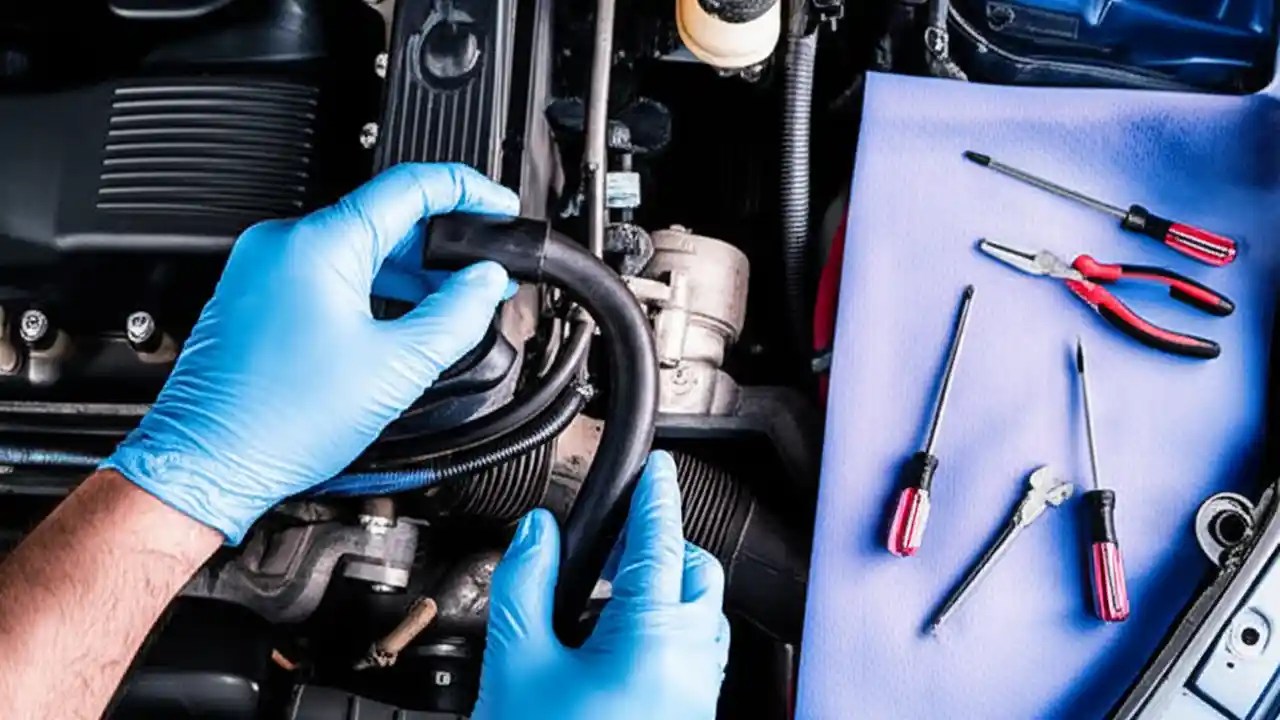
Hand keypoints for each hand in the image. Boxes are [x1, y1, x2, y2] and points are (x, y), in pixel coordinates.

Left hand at [103, 163, 518, 543]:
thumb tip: (486, 283)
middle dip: (441, 244)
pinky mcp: (259, 293)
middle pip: (385, 216)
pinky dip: (373, 286)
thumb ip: (456, 314)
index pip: (410, 187)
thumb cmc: (279, 420)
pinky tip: (401, 318)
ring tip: (450, 304)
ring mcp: (266, 267)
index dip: (467, 191)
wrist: (210, 461)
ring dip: (409, 270)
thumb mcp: (396, 367)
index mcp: (319, 244)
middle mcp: (284, 243)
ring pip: (358, 246)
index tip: (497, 206)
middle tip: (483, 273)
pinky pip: (329, 270)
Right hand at [473, 451, 730, 719]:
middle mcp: (692, 669)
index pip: (662, 542)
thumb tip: (536, 534)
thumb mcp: (515, 668)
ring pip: (699, 617)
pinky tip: (614, 646)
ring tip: (605, 593)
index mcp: (654, 642)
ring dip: (663, 591)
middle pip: (696, 574)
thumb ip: (524, 588)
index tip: (655, 467)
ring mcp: (699, 701)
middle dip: (661, 544)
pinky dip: (664, 633)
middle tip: (612, 537)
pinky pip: (691, 657)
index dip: (655, 496)